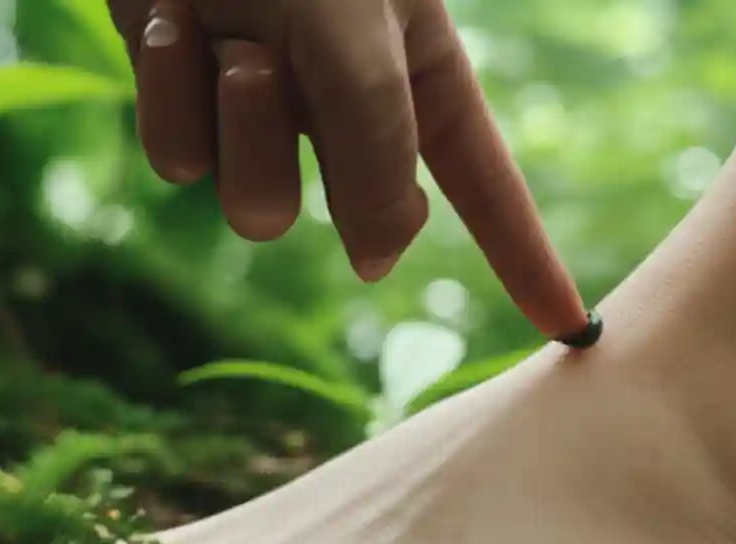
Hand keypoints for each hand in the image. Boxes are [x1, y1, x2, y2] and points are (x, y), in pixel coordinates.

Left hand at [107, 0, 588, 338]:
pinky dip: (167, 93)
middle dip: (305, 150)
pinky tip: (169, 23)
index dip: (527, 257)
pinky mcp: (193, 108)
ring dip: (233, 122)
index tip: (568, 322)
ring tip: (227, 38)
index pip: (487, 187)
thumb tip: (375, 263)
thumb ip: (378, 144)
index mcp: (419, 81)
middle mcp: (350, 113)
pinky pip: (181, 160)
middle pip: (351, 215)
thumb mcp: (355, 28)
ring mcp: (271, 118)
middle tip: (266, 66)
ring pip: (257, 207)